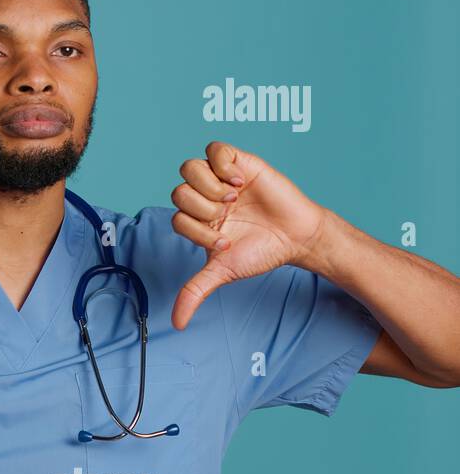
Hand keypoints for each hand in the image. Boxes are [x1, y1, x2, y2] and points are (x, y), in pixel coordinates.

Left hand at [169, 141, 328, 329]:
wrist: (297, 236)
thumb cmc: (260, 252)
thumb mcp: (224, 272)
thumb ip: (195, 292)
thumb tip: (177, 324)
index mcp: (197, 221)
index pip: (176, 218)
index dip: (197, 231)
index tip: (224, 242)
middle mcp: (204, 198)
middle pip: (178, 192)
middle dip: (204, 209)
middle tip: (229, 216)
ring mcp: (220, 179)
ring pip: (189, 168)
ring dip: (210, 186)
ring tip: (234, 197)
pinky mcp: (240, 162)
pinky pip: (215, 149)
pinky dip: (222, 164)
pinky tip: (240, 181)